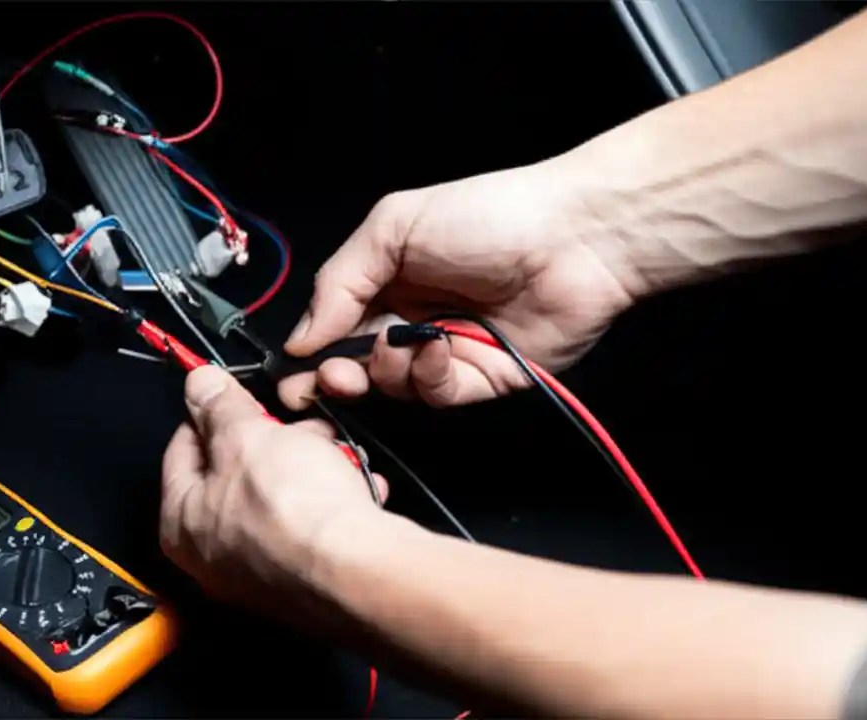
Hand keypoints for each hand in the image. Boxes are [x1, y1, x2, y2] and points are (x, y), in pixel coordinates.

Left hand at [161, 366, 386, 622]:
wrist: (358, 571)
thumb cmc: (292, 508)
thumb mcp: (246, 435)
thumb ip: (219, 406)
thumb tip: (198, 384)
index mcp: (181, 525)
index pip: (182, 450)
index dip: (212, 414)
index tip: (237, 395)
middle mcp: (214, 558)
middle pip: (235, 474)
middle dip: (272, 440)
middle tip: (297, 425)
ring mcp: (262, 573)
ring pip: (281, 497)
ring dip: (309, 466)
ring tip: (336, 454)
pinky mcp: (307, 581)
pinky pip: (312, 526)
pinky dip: (331, 502)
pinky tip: (354, 487)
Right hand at [278, 158, 640, 408]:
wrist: (574, 236)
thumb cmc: (486, 215)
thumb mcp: (392, 228)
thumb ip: (338, 283)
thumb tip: (300, 339)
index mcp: (385, 283)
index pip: (332, 330)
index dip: (310, 356)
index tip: (292, 375)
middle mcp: (411, 321)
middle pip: (356, 368)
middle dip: (335, 379)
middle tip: (329, 381)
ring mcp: (447, 354)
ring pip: (393, 388)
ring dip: (384, 373)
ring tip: (393, 346)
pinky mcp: (482, 381)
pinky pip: (437, 396)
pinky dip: (427, 377)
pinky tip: (438, 348)